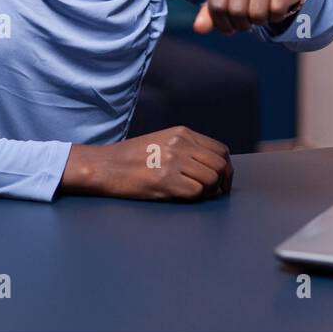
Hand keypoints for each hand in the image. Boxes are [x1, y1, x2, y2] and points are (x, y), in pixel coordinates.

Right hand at [59, 126, 232, 199]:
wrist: (105, 165)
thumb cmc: (132, 157)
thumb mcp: (162, 141)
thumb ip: (187, 148)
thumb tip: (212, 167)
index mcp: (182, 134)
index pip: (220, 150)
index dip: (227, 168)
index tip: (223, 181)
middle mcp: (180, 144)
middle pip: (220, 165)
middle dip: (223, 182)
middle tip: (216, 193)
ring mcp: (173, 161)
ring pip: (211, 179)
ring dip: (208, 191)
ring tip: (195, 194)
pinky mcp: (164, 180)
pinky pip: (196, 192)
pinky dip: (194, 197)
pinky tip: (181, 196)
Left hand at [192, 0, 307, 34]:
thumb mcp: (226, 1)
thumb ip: (210, 15)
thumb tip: (198, 28)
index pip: (217, 7)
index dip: (223, 24)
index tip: (230, 25)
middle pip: (237, 11)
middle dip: (242, 24)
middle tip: (248, 20)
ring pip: (257, 13)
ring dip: (260, 21)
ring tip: (261, 13)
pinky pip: (276, 10)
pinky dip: (275, 17)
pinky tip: (274, 7)